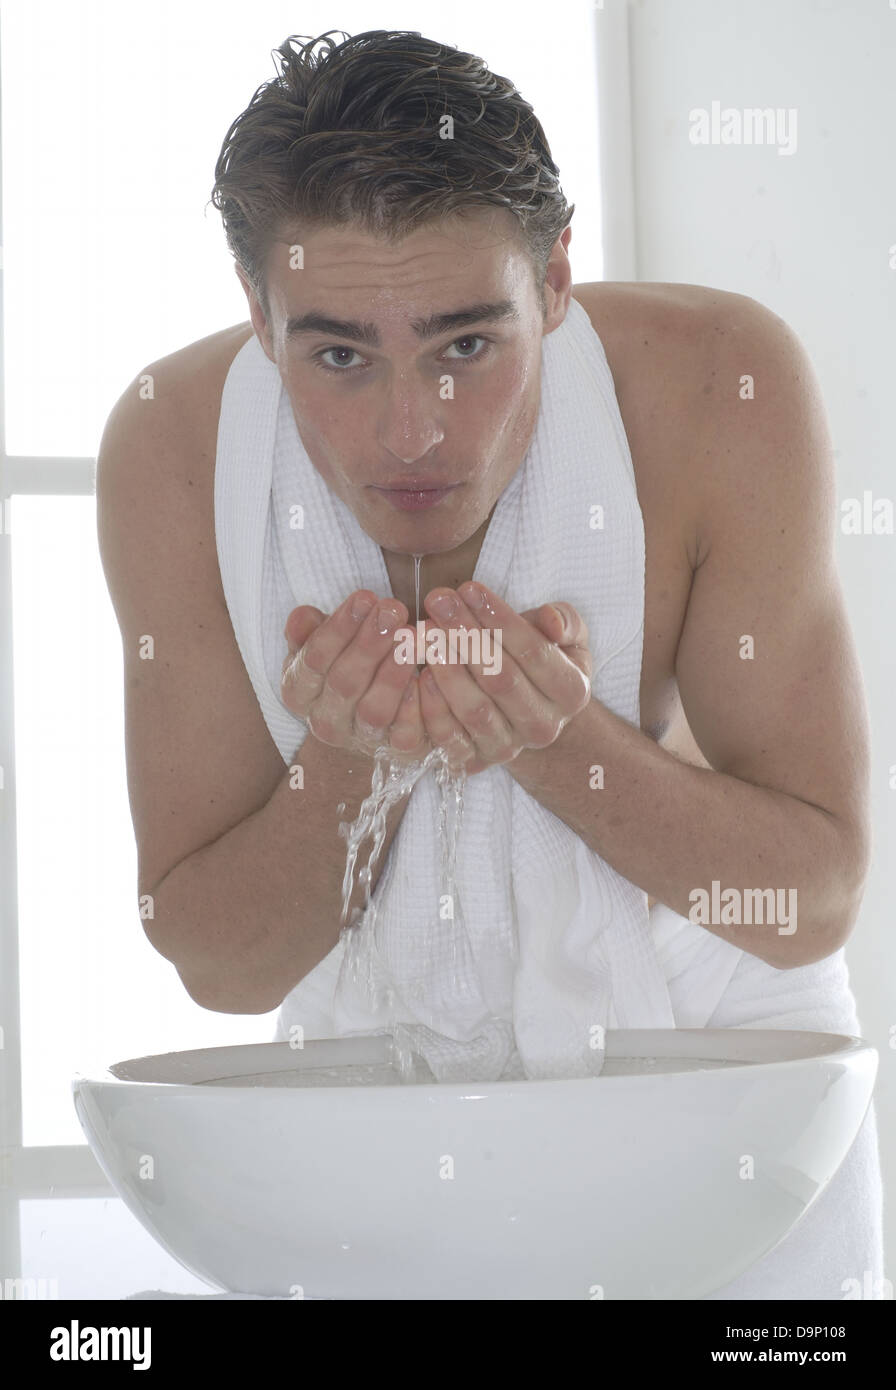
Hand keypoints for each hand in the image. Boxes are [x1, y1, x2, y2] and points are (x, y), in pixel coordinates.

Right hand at [281, 590, 430, 762]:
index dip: (339, 628)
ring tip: (412, 638)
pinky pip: (405, 735)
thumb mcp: (319, 646)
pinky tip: (427, 675)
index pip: (314, 659)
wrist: (364, 723)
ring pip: (374, 710)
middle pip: (344, 683)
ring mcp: (360, 740)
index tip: (365, 597)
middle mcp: (324, 721)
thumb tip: (302, 616)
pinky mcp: (396, 752)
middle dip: (370, 644)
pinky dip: (417, 707)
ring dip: (394, 673)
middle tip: (393, 611)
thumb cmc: (343, 668)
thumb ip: (308, 631)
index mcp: (299, 692)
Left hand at [416, 582, 591, 775]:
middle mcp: (544, 726)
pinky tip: (418, 671)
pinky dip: (431, 706)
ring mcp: (510, 748)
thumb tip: (550, 622)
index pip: (534, 652)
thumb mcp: (567, 636)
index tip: (469, 588)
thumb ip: (566, 621)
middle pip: (501, 678)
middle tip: (438, 601)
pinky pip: (449, 738)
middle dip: (465, 634)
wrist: (527, 710)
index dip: (499, 619)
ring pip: (475, 709)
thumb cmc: (542, 660)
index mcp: (572, 692)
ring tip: (425, 630)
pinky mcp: (476, 761)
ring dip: (446, 667)